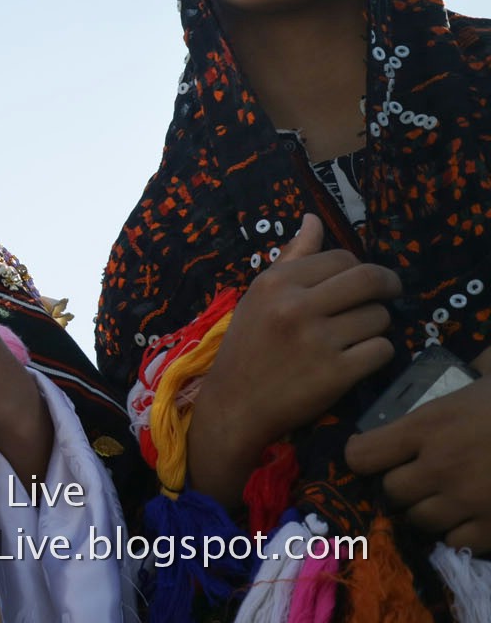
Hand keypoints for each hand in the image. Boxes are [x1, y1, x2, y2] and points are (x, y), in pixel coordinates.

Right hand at [188, 215, 397, 505]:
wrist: (235, 404)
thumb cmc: (247, 346)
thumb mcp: (259, 296)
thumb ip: (291, 257)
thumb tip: (314, 218)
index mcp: (276, 283)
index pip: (341, 258)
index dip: (357, 268)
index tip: (358, 282)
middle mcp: (296, 306)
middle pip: (369, 279)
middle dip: (388, 285)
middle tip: (388, 294)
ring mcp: (318, 341)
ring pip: (379, 317)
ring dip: (377, 325)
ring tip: (358, 335)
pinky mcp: (337, 374)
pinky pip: (382, 350)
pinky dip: (377, 353)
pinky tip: (358, 358)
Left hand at [347, 367, 490, 553]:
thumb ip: (475, 369)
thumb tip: (475, 363)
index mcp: (430, 425)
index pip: (363, 454)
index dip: (365, 454)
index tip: (375, 452)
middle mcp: (439, 468)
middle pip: (391, 491)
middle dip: (401, 484)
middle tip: (420, 475)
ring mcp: (467, 503)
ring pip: (421, 520)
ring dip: (430, 510)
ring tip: (450, 496)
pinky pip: (458, 542)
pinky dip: (463, 532)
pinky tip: (478, 514)